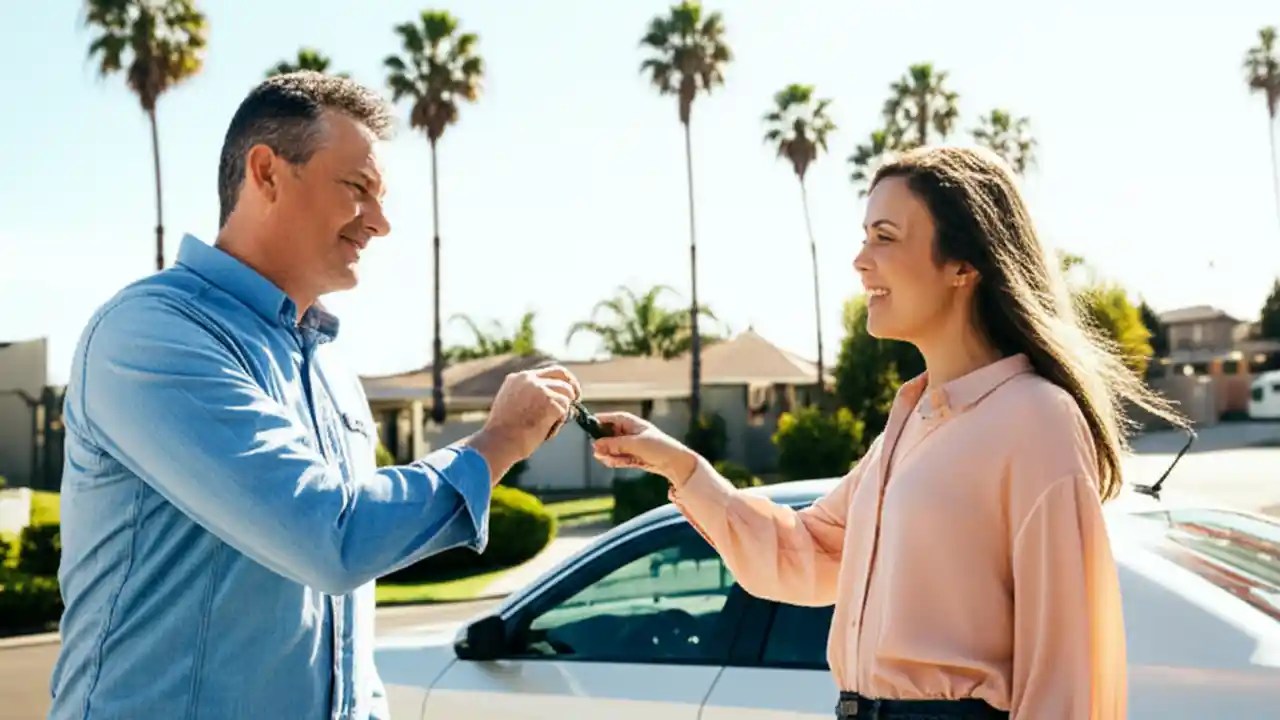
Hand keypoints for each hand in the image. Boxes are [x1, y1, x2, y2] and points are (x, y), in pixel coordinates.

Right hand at [467, 365, 580, 482]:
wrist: (498, 444)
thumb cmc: (504, 434)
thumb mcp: (512, 404)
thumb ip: (529, 396)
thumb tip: (554, 399)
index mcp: (518, 378)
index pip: (547, 372)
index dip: (561, 381)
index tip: (567, 390)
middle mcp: (529, 379)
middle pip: (562, 375)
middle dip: (572, 386)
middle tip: (576, 399)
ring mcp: (541, 389)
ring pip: (566, 394)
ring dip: (563, 411)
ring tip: (547, 426)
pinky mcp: (551, 402)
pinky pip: (566, 410)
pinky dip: (559, 423)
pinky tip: (544, 431)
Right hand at [591, 412, 698, 484]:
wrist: (673, 462)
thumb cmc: (657, 446)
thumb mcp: (635, 443)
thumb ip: (614, 444)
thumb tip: (595, 445)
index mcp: (626, 420)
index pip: (604, 419)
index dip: (595, 425)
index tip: (589, 435)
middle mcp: (624, 430)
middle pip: (603, 436)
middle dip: (603, 446)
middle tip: (603, 454)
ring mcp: (626, 443)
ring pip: (607, 449)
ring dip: (610, 456)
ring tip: (620, 460)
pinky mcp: (628, 455)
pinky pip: (614, 458)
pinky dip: (616, 461)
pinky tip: (623, 463)